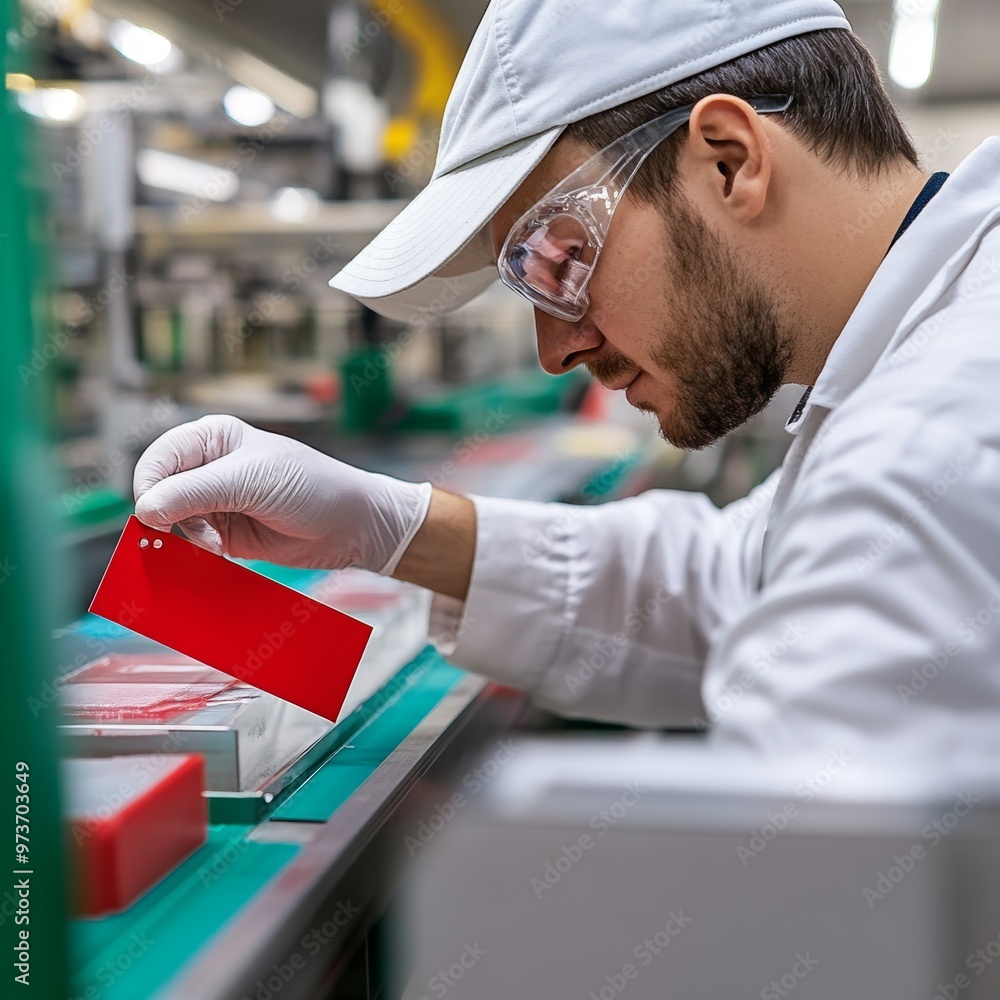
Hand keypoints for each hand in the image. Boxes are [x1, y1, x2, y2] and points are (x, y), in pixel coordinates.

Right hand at [133, 414, 431, 573]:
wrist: (350, 526)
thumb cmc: (311, 486)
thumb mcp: (251, 481)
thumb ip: (195, 492)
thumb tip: (145, 508)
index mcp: (212, 438)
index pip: (159, 458)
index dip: (150, 485)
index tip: (155, 512)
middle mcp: (208, 469)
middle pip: (159, 493)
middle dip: (167, 516)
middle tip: (186, 533)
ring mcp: (216, 503)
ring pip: (172, 523)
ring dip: (186, 538)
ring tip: (215, 545)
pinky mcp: (224, 535)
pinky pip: (191, 546)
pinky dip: (195, 554)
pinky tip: (217, 554)